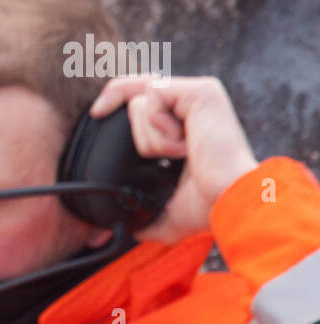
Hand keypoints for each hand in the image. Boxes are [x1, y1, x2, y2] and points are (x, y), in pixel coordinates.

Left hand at [89, 75, 258, 243]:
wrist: (227, 201)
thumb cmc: (209, 205)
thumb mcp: (169, 210)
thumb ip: (149, 217)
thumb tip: (133, 232)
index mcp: (185, 124)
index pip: (143, 99)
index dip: (117, 99)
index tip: (96, 113)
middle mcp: (191, 105)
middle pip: (136, 91)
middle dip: (115, 100)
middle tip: (100, 113)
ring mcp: (198, 95)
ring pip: (141, 101)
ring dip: (150, 138)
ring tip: (179, 154)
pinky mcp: (202, 92)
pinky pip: (154, 97)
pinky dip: (158, 128)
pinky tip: (182, 145)